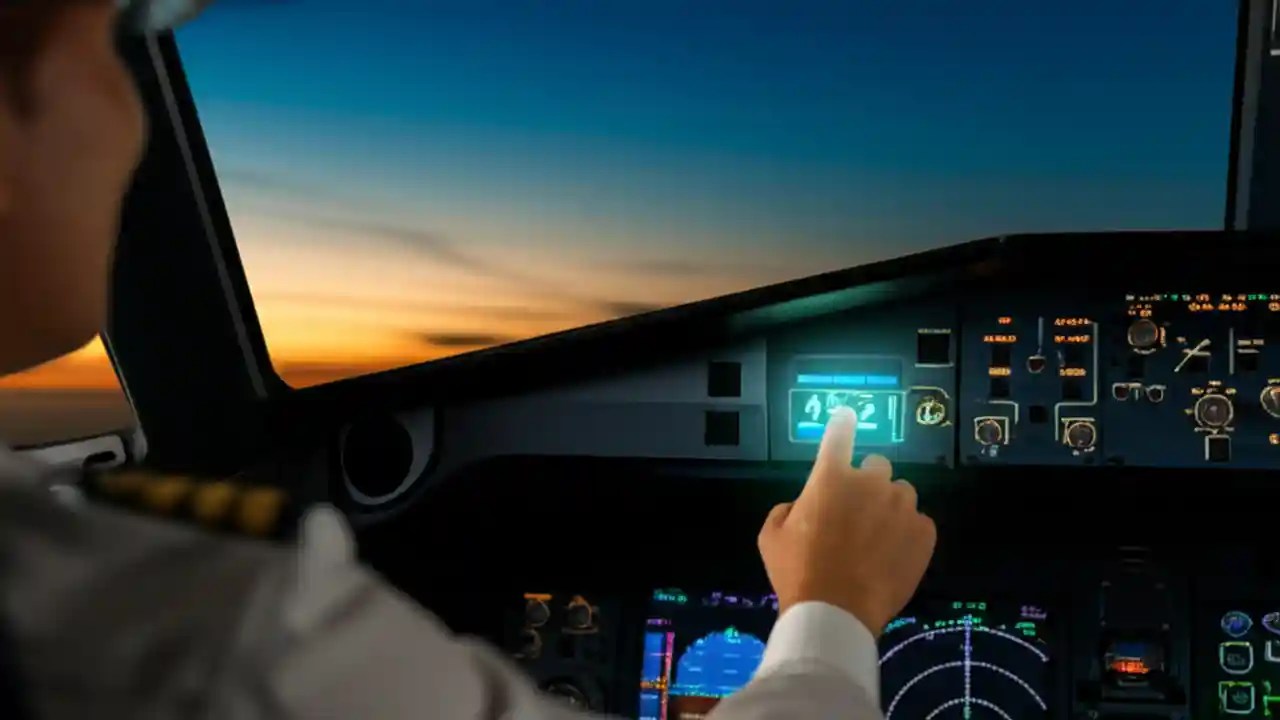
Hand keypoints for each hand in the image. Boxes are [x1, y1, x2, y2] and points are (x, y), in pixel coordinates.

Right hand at [758, 406, 935, 635]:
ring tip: (878, 539)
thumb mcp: (771, 537)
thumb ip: (786, 510)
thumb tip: (800, 505)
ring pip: (901, 494)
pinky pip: (919, 523)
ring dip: (890, 508)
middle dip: (869, 482)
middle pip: (878, 465)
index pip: (839, 433)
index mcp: (830, 477)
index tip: (847, 414)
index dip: (843, 423)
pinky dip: (908, 535)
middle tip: (858, 512)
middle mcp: (870, 482)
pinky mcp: (924, 533)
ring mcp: (901, 506)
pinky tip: (893, 556)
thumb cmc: (797, 572)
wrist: (836, 612)